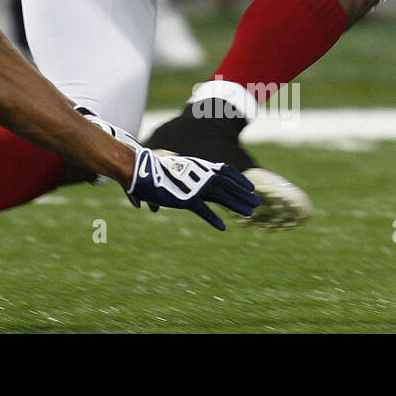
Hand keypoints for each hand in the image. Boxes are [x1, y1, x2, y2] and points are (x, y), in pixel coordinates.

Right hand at [126, 146, 258, 230]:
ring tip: (249, 214)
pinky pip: (202, 210)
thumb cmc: (148, 172)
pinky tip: (222, 227)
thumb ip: (165, 191)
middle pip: (226, 185)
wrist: (138, 169)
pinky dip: (213, 219)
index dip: (238, 179)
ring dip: (236, 205)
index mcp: (197, 168)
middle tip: (257, 203)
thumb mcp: (163, 179)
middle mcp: (198, 175)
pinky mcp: (184, 198)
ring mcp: (193, 186)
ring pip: (220, 196)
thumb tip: (152, 206)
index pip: (224, 171)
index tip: (250, 187)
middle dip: (242, 194)